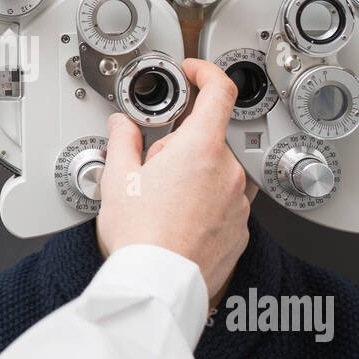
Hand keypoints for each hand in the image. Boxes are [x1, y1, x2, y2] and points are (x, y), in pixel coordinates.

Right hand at [95, 59, 255, 302]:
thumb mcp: (118, 179)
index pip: (219, 91)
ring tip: (164, 200)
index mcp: (201, 149)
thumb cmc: (141, 237)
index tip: (193, 73)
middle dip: (183, 144)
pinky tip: (178, 220)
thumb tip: (122, 127)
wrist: (158, 286)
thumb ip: (123, 141)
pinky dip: (205, 204)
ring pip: (219, 172)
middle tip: (153, 168)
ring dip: (196, 176)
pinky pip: (225, 203)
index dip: (206, 73)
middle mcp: (228, 172)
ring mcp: (239, 203)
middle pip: (210, 138)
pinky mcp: (241, 230)